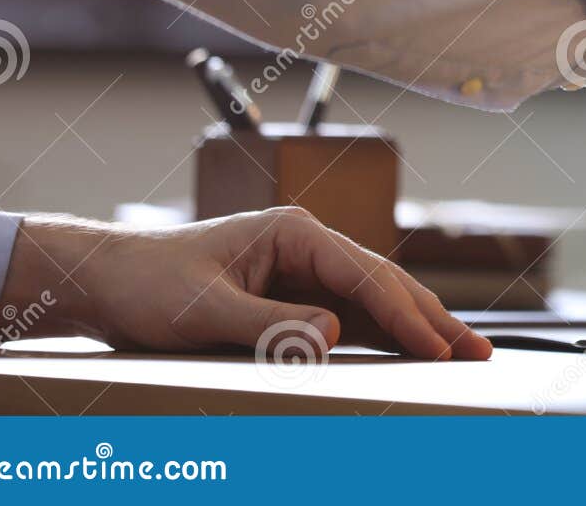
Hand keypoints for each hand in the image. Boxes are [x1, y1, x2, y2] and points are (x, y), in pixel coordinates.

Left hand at [0, 208, 490, 360]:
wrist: (109, 278)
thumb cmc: (149, 284)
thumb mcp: (203, 309)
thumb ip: (268, 323)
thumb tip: (333, 334)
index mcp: (294, 232)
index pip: (366, 275)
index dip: (406, 315)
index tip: (436, 348)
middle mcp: (307, 245)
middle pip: (385, 282)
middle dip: (432, 319)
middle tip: (477, 352)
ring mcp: (305, 269)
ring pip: (376, 298)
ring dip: (418, 326)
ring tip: (462, 353)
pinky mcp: (296, 294)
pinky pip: (353, 315)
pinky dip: (387, 333)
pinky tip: (414, 350)